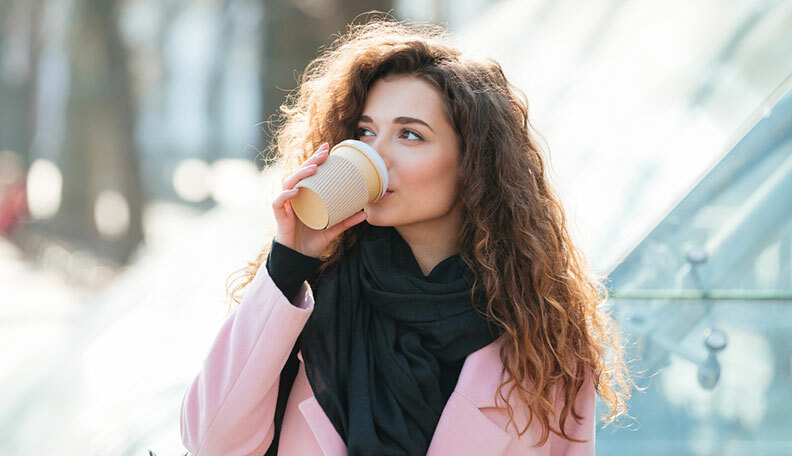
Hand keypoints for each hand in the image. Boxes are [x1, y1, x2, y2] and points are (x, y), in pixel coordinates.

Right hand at [271, 142, 367, 257]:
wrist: (299, 258)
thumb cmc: (312, 240)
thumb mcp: (332, 228)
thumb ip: (346, 221)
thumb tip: (365, 214)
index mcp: (306, 196)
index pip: (309, 173)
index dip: (316, 158)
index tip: (328, 148)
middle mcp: (294, 197)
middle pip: (300, 173)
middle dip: (311, 161)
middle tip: (324, 153)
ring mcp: (286, 205)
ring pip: (289, 183)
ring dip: (300, 174)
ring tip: (313, 168)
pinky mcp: (280, 216)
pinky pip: (280, 202)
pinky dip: (286, 195)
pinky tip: (296, 191)